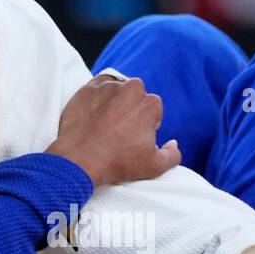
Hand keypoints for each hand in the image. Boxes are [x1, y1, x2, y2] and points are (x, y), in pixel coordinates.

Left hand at [47, 74, 180, 187]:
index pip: (153, 111)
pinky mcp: (88, 88)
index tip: (135, 138)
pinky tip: (95, 113)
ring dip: (114, 102)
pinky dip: (98, 96)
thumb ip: (172, 155)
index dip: (146, 125)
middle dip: (131, 110)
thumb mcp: (154, 166)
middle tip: (120, 130)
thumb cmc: (117, 162)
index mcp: (150, 104)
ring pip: (117, 90)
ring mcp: (108, 87)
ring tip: (105, 124)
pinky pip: (97, 87)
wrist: (80, 159)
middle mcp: (131, 89)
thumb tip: (174, 145)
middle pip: (136, 97)